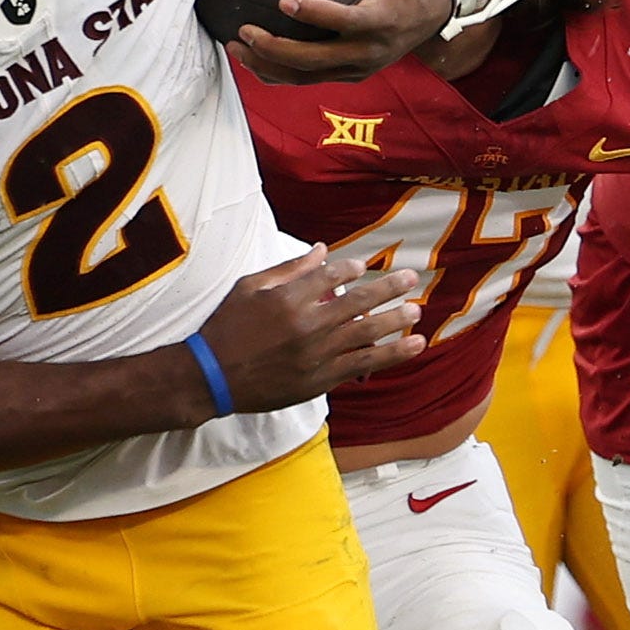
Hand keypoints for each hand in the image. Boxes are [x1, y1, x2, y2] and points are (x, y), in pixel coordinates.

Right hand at [189, 247, 419, 408]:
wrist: (213, 377)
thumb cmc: (226, 328)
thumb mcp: (249, 288)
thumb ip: (288, 269)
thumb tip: (322, 249)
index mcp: (287, 298)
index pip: (330, 276)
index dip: (350, 269)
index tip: (363, 266)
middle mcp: (306, 324)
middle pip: (358, 302)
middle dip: (388, 288)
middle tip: (411, 278)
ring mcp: (316, 354)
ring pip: (367, 333)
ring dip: (396, 319)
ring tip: (416, 311)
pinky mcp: (321, 379)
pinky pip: (363, 363)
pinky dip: (392, 354)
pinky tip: (414, 346)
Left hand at [247, 0, 456, 83]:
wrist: (433, 12)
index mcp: (381, 20)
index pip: (344, 21)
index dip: (314, 14)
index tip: (284, 2)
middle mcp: (368, 51)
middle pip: (315, 61)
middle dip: (276, 50)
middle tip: (246, 31)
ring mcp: (358, 68)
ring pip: (307, 78)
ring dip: (269, 67)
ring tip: (237, 48)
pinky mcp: (349, 75)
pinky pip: (310, 80)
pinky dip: (280, 75)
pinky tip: (253, 61)